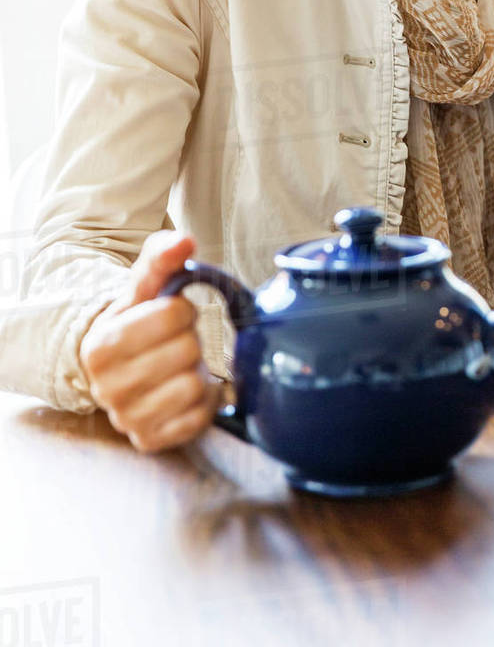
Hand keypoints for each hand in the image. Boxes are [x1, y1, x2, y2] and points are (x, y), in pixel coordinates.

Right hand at [79, 230, 222, 453]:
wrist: (123, 365)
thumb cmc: (138, 319)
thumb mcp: (145, 285)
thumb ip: (162, 256)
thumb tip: (184, 241)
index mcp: (100, 345)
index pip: (172, 315)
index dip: (182, 309)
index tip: (172, 314)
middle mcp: (106, 388)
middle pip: (186, 350)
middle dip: (190, 339)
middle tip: (176, 341)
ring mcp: (127, 419)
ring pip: (193, 386)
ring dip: (197, 370)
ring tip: (180, 364)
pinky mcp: (150, 440)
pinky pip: (198, 418)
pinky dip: (204, 400)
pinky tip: (188, 388)